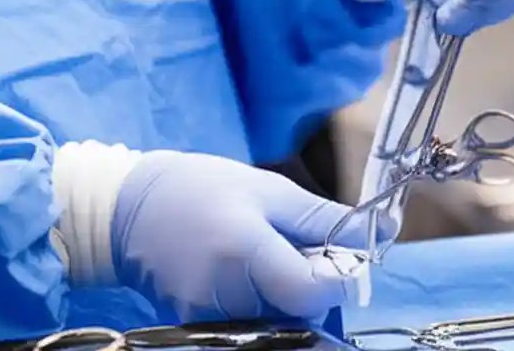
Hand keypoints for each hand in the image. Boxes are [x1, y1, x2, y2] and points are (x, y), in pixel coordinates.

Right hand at [110, 151, 383, 320]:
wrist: (131, 209)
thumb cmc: (203, 188)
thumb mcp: (270, 190)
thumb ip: (325, 218)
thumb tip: (382, 233)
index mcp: (245, 251)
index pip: (312, 292)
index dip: (338, 278)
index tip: (341, 257)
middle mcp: (224, 294)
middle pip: (298, 313)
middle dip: (312, 286)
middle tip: (298, 249)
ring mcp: (206, 316)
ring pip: (277, 323)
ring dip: (288, 297)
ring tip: (269, 258)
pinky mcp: (196, 326)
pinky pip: (251, 324)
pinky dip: (263, 304)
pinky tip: (250, 274)